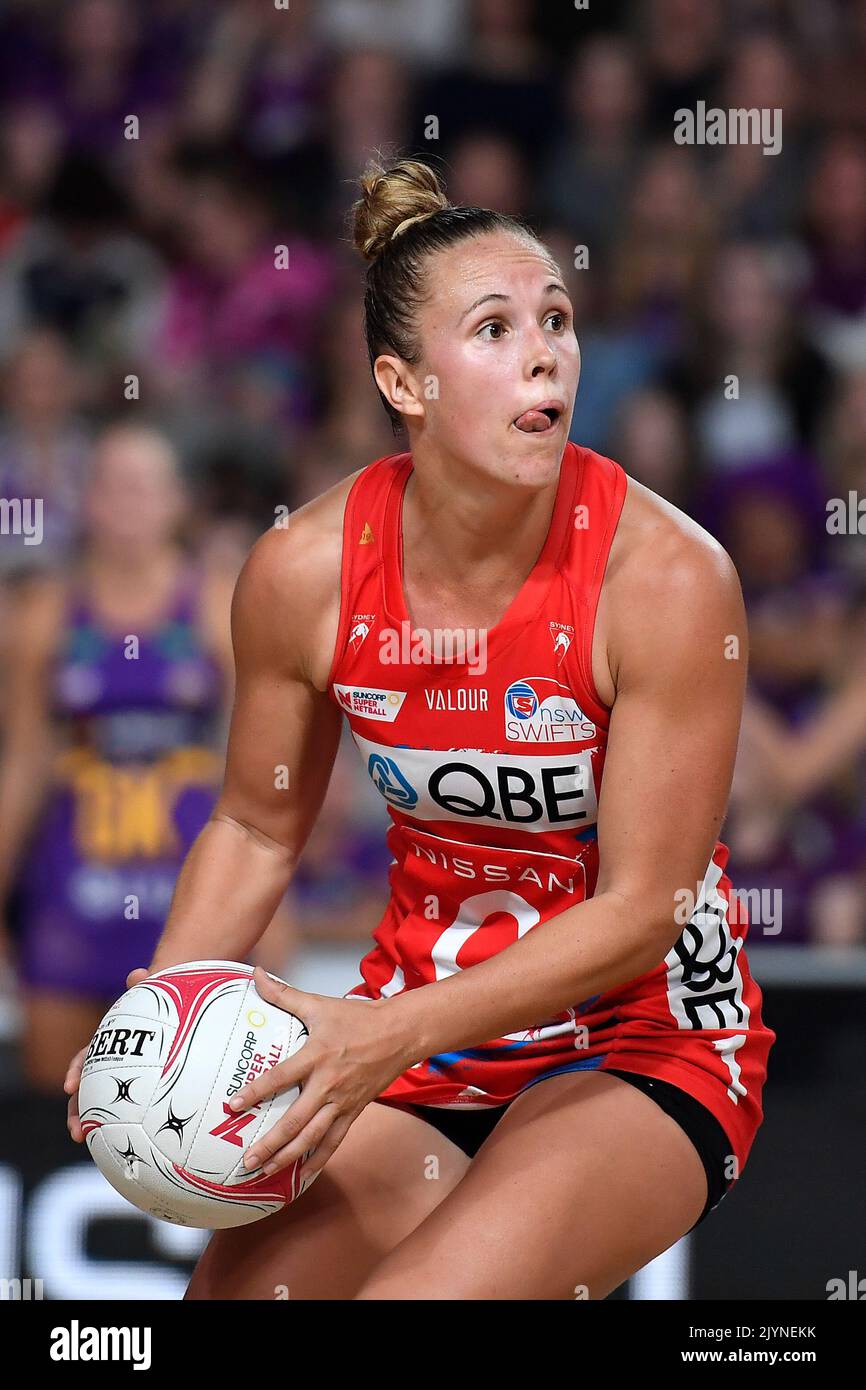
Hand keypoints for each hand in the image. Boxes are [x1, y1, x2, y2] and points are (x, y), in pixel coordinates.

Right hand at [65, 966, 150, 1141]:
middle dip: (77, 1112)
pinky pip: (131, 1111)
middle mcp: (111, 1064)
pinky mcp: (140, 1092)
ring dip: (94, 1125)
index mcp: (111, 1044)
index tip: (69, 1086)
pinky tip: (137, 1145)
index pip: (86, 1058)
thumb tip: (137, 973)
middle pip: (86, 1090)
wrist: (176, 1015)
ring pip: (103, 1105)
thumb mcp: (154, 995)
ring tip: (91, 1144)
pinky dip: (127, 1126)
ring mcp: (124, 1079)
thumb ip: (145, 986)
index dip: (75, 1071)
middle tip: (77, 1131)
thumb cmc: (163, 1006)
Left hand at [227, 966, 415, 1184]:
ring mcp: (342, 1102)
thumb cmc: (358, 1018)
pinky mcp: (354, 1112)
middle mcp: (328, 1084)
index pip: (280, 1078)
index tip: (232, 1106)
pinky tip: (302, 1175)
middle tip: (246, 1161)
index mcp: (316, 1056)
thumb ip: (284, 994)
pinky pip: (334, 1142)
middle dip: (269, 1144)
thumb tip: (257, 974)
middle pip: (295, 1121)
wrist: (400, 1033)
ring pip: (312, 1138)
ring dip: (287, 1158)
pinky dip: (317, 1160)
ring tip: (265, 1173)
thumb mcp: (319, 1003)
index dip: (255, 1093)